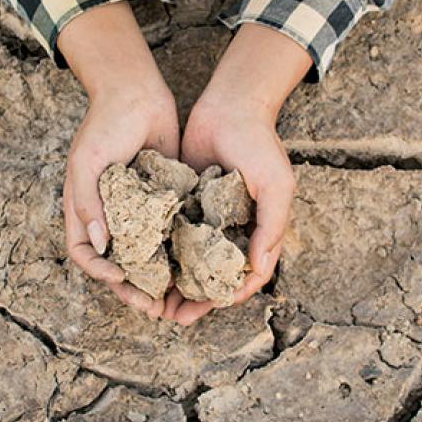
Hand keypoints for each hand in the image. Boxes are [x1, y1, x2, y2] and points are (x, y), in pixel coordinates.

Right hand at [57, 1, 177, 318]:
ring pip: (147, 255)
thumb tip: (99, 245)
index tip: (122, 278)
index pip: (85, 254)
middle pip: (118, 265)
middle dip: (134, 288)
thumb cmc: (105, 124)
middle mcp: (110, 216)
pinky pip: (170, 233)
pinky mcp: (165, 200)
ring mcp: (138, 210)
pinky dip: (179, 252)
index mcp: (84, 210)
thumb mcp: (88, 162)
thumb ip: (89, 203)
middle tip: (155, 307)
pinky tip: (196, 265)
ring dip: (160, 279)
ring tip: (178, 299)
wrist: (137, 92)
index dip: (101, 272)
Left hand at [163, 23, 309, 325]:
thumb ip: (270, 226)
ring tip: (156, 302)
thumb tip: (256, 268)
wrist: (229, 104)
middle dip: (196, 298)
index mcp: (258, 228)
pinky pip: (173, 232)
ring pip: (191, 259)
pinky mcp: (185, 200)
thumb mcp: (276, 184)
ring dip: (176, 282)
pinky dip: (163, 252)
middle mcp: (232, 226)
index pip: (246, 274)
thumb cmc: (258, 143)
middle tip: (173, 317)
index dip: (228, 295)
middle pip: (214, 274)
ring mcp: (207, 214)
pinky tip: (145, 266)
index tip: (206, 307)